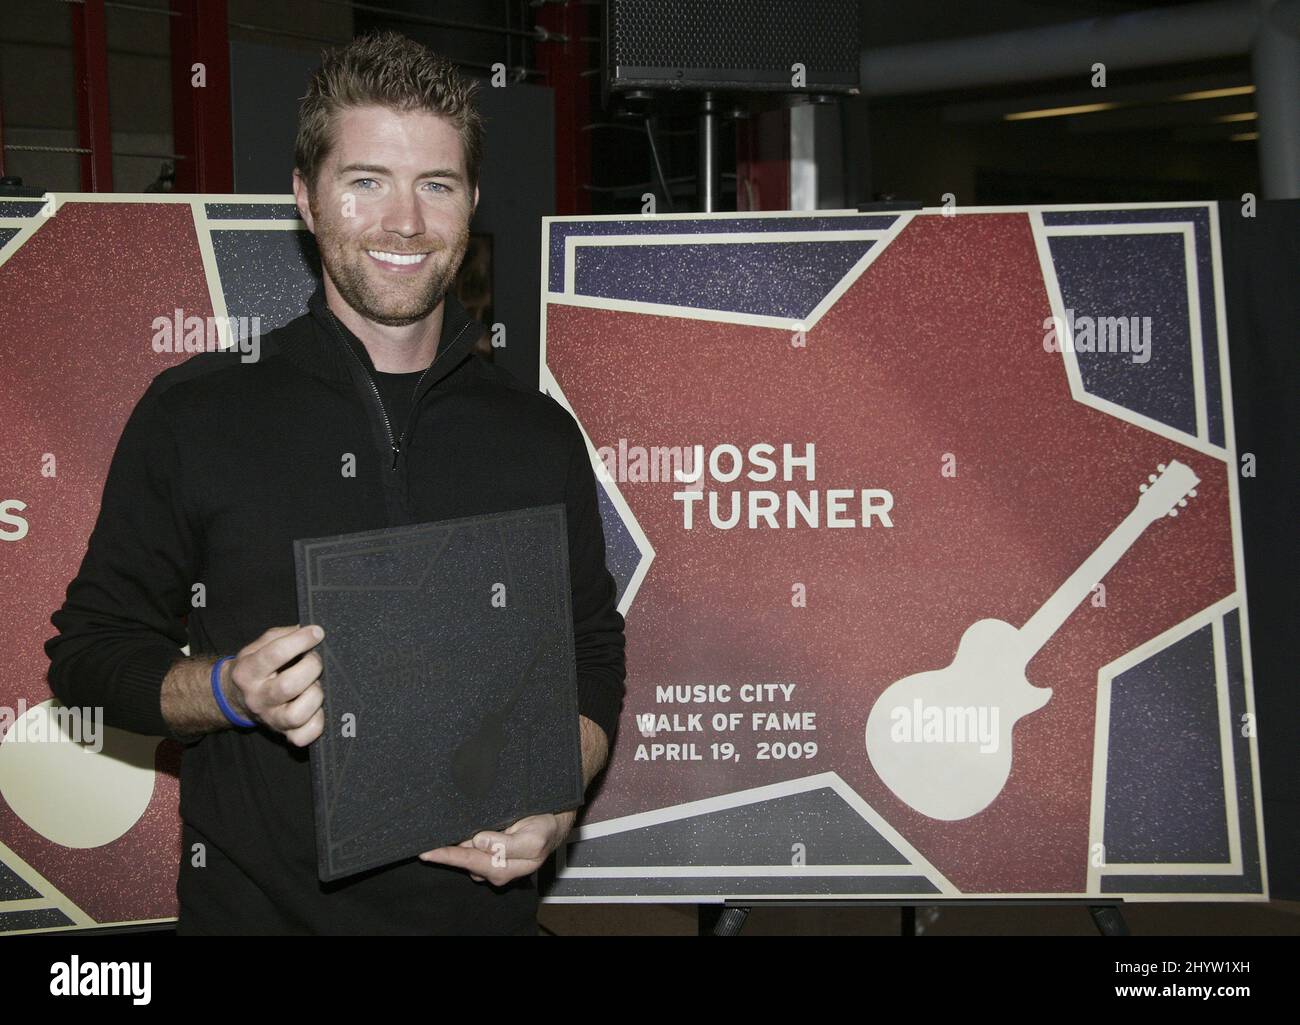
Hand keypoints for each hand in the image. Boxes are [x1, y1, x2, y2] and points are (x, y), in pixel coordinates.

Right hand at [223, 624, 325, 745]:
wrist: (236, 697)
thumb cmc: (256, 667)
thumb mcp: (258, 646)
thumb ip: (281, 635)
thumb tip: (309, 631)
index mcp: (248, 672)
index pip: (274, 654)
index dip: (300, 641)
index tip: (317, 632)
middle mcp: (258, 698)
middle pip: (288, 686)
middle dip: (311, 667)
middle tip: (314, 660)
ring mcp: (271, 719)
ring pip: (297, 715)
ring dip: (315, 695)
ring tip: (314, 684)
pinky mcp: (284, 733)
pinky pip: (304, 736)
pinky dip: (316, 723)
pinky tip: (315, 708)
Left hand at [418, 809, 577, 884]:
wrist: (557, 823)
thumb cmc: (545, 830)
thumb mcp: (533, 839)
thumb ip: (506, 844)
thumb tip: (478, 841)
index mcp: (505, 867)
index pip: (470, 860)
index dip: (448, 856)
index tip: (427, 852)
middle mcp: (496, 868)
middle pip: (464, 860)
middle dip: (447, 852)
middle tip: (429, 840)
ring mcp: (493, 863)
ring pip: (467, 855)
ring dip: (456, 848)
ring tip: (446, 835)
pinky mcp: (491, 855)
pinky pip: (472, 851)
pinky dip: (464, 845)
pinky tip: (463, 837)